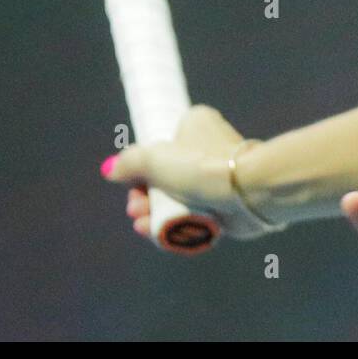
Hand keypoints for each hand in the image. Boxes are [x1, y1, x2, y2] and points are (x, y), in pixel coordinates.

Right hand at [102, 104, 273, 243]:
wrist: (246, 191)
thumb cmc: (200, 166)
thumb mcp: (152, 158)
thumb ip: (128, 162)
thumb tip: (111, 170)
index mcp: (195, 125)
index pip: (160, 148)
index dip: (141, 171)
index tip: (130, 186)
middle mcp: (208, 148)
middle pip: (166, 178)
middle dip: (145, 198)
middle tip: (136, 210)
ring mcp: (217, 179)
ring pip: (178, 200)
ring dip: (155, 214)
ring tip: (145, 225)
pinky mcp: (226, 206)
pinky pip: (195, 216)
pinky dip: (177, 225)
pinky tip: (160, 233)